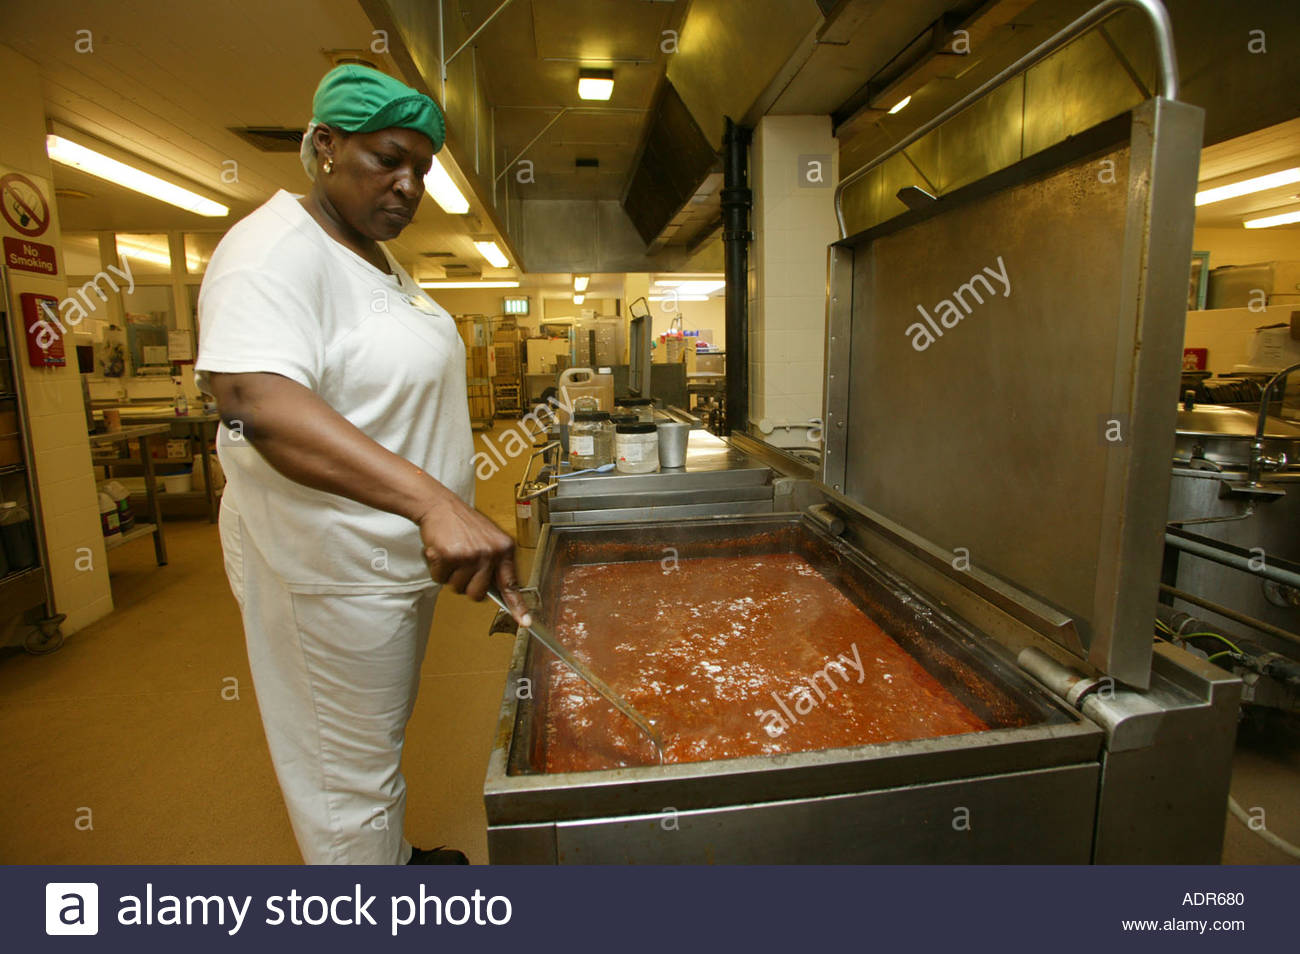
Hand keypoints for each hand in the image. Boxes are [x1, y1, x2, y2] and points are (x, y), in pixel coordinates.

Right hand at [416, 494, 530, 625]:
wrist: (439, 505)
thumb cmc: (462, 524)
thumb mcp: (487, 539)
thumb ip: (493, 563)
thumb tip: (492, 592)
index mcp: (504, 549)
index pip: (511, 584)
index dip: (518, 606)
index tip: (525, 622)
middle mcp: (490, 553)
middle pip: (477, 594)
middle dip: (465, 586)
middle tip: (460, 566)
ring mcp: (470, 555)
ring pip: (457, 588)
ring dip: (449, 575)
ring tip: (451, 554)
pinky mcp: (450, 555)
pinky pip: (440, 578)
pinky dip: (436, 568)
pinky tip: (440, 551)